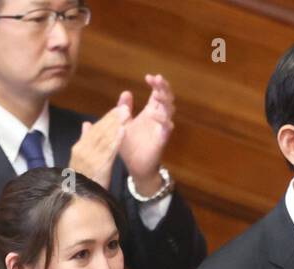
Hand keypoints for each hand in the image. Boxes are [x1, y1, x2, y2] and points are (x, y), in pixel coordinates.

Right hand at [69, 100, 128, 187]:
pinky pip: (109, 151)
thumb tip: (86, 123)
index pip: (95, 129)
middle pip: (100, 131)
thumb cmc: (82, 180)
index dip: (107, 118)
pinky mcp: (99, 167)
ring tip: (126, 114)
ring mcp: (90, 159)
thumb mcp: (81, 159)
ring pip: (105, 138)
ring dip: (116, 125)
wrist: (80, 200)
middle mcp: (83, 151)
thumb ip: (84, 140)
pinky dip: (116, 140)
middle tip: (125, 107)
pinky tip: (124, 131)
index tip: (117, 109)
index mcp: (79, 148)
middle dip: (113, 118)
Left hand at [118, 74, 174, 193]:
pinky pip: (167, 127)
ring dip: (164, 100)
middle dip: (163, 87)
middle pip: (167, 97)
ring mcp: (162, 127)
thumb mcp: (123, 124)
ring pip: (170, 109)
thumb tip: (126, 92)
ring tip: (156, 94)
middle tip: (157, 79)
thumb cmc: (130, 145)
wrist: (134, 166)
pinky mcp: (162, 139)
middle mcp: (158, 117)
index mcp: (150, 112)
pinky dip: (163, 120)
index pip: (157, 93)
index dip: (156, 84)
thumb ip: (124, 109)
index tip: (148, 77)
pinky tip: (154, 115)